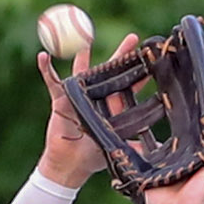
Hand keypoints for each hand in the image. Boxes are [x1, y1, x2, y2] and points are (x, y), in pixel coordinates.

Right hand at [36, 32, 138, 190]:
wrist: (71, 166)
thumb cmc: (93, 157)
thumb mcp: (117, 148)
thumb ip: (136, 145)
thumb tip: (160, 145)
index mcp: (111, 106)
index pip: (129, 85)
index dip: (140, 73)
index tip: (150, 59)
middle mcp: (96, 96)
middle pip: (111, 71)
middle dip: (122, 53)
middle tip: (133, 38)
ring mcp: (78, 96)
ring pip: (81, 70)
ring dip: (83, 54)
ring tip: (85, 38)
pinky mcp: (60, 100)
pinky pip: (52, 82)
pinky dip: (46, 69)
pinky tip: (43, 56)